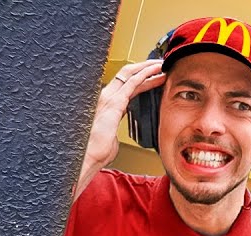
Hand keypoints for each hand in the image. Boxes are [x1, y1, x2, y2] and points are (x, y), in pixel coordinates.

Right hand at [73, 60, 165, 199]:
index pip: (125, 84)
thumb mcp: (110, 137)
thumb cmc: (97, 150)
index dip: (140, 78)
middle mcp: (106, 96)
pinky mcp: (115, 101)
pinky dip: (146, 75)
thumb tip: (116, 136)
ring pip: (131, 74)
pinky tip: (157, 72)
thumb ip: (115, 131)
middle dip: (145, 67)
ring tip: (162, 65)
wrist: (88, 155)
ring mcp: (109, 97)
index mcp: (106, 104)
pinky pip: (133, 82)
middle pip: (127, 74)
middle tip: (160, 65)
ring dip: (148, 68)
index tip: (154, 75)